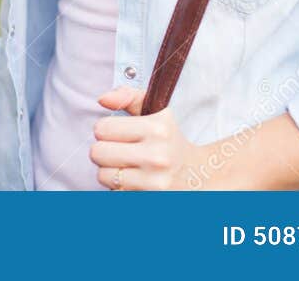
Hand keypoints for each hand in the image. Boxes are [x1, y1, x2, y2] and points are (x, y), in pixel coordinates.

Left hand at [89, 86, 216, 190]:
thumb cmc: (171, 141)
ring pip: (103, 176)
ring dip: (111, 171)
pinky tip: (135, 181)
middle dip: (104, 151)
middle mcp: (156, 156)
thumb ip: (129, 97)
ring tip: (128, 166)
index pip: (102, 129)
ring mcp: (154, 182)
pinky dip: (120, 188)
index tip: (117, 133)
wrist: (200, 175)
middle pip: (98, 153)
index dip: (105, 130)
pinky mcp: (151, 200)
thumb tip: (102, 99)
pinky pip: (115, 193)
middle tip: (120, 151)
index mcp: (157, 129)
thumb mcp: (157, 112)